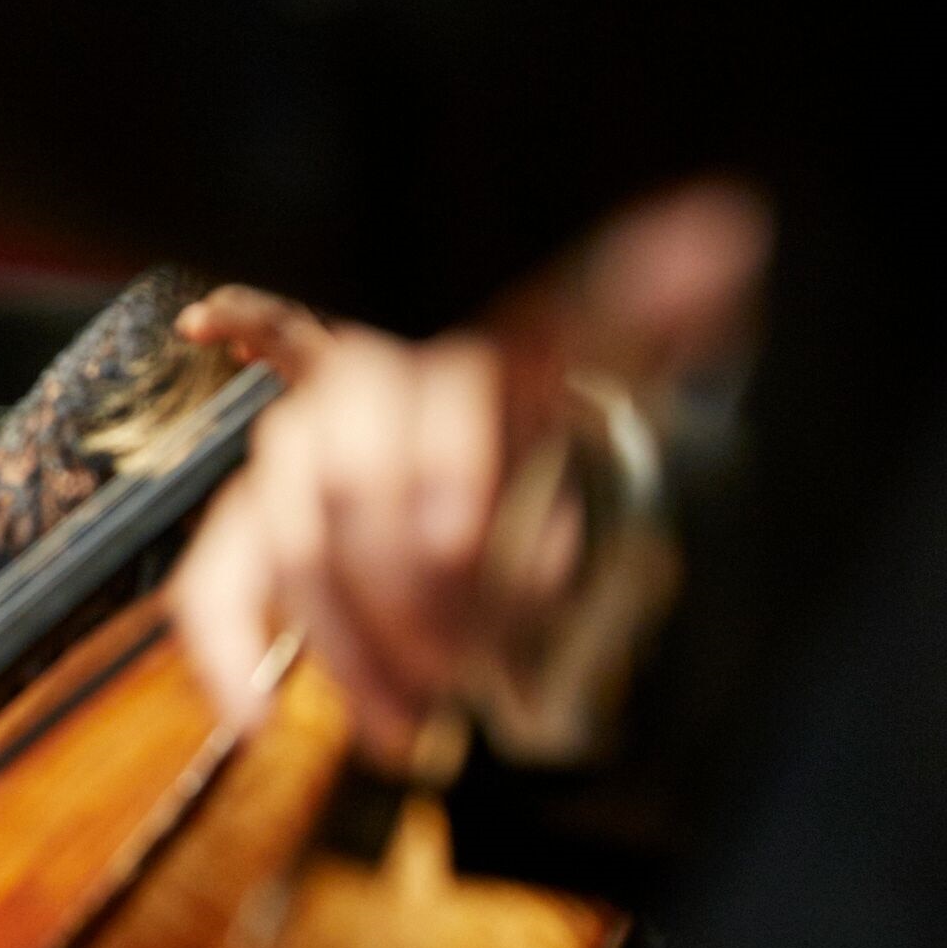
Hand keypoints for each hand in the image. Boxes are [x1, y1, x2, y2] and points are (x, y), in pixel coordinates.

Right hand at [166, 187, 763, 763]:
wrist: (478, 466)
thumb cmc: (533, 418)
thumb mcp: (606, 361)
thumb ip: (655, 305)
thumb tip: (732, 230)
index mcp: (441, 371)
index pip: (425, 395)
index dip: (445, 464)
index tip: (468, 537)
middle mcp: (348, 407)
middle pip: (347, 482)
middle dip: (398, 583)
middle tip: (461, 661)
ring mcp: (292, 473)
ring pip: (287, 541)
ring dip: (342, 639)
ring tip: (407, 717)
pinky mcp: (256, 535)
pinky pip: (214, 580)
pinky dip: (223, 645)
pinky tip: (254, 714)